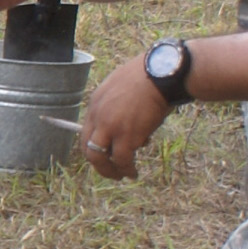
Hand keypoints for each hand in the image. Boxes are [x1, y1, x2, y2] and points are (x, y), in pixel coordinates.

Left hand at [78, 55, 172, 180]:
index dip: (94, 145)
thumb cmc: (150, 77)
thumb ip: (119, 105)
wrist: (161, 73)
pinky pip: (121, 160)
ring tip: (121, 175)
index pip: (86, 130)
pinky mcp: (127, 136)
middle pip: (87, 147)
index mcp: (95, 102)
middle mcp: (98, 116)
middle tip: (108, 169)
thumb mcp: (124, 87)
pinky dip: (126, 169)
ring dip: (110, 170)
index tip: (103, 153)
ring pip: (100, 158)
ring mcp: (110, 127)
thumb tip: (130, 124)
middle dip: (97, 162)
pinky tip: (133, 173)